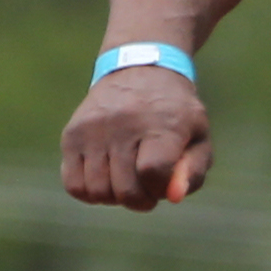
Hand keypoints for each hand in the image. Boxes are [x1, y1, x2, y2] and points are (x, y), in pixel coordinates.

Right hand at [60, 65, 211, 211]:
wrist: (141, 70)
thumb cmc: (174, 113)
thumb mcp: (198, 135)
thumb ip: (194, 171)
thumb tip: (174, 197)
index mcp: (163, 123)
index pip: (153, 171)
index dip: (160, 188)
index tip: (164, 183)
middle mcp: (125, 123)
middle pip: (125, 188)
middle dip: (140, 200)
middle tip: (148, 190)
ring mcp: (94, 129)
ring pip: (98, 191)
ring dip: (115, 198)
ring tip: (128, 182)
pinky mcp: (72, 134)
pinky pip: (73, 185)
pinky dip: (90, 193)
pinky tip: (107, 180)